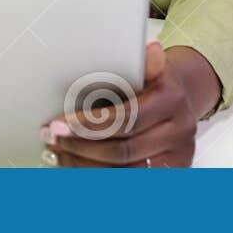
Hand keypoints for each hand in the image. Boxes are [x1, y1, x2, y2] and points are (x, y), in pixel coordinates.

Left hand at [43, 42, 220, 167]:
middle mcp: (180, 133)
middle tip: (52, 137)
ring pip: (123, 174)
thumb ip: (144, 64)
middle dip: (81, 146)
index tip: (61, 124)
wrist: (179, 103)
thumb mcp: (149, 68)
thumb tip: (151, 48)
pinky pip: (128, 183)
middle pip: (123, 151)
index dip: (92, 125)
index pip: (128, 119)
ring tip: (57, 151)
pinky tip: (74, 165)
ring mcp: (177, 159)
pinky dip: (96, 175)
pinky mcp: (170, 176)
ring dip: (84, 165)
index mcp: (172, 100)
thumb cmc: (154, 84)